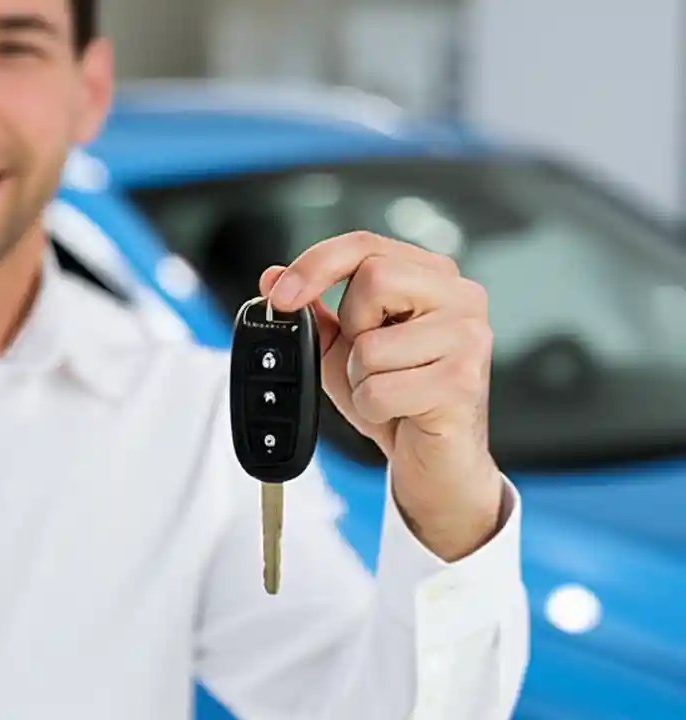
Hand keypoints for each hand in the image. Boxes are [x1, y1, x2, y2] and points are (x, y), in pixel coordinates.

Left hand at [259, 231, 502, 560]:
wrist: (433, 461)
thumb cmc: (396, 397)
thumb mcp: (343, 347)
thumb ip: (312, 310)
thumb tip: (271, 277)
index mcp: (431, 275)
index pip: (365, 245)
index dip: (315, 265)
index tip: (280, 295)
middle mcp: (460, 296)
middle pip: (373, 281)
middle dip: (352, 330)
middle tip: (369, 359)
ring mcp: (469, 337)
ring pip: (371, 345)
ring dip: (361, 379)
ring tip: (389, 390)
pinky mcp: (463, 381)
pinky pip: (380, 389)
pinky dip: (372, 407)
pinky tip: (400, 412)